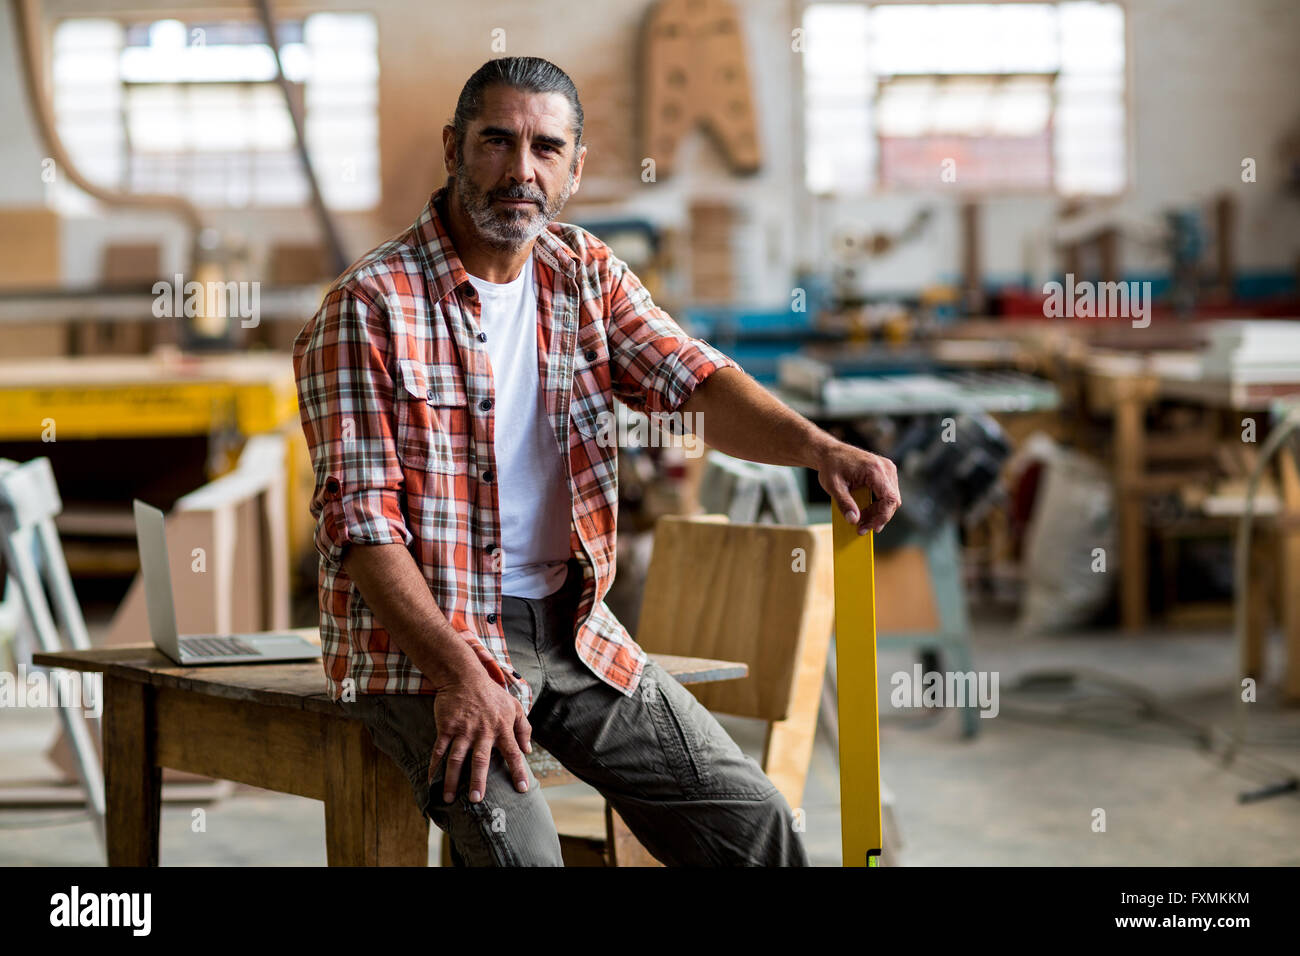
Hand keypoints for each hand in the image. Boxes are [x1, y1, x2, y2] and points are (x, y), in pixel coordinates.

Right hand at [430, 663, 532, 804]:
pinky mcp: (447, 727)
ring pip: (457, 759)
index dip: (518, 772)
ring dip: (451, 780)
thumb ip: (524, 728)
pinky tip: (431, 779)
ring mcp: (463, 729)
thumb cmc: (492, 694)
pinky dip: (434, 765)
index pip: (513, 753)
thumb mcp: (514, 707)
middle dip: (478, 781)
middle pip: (481, 760)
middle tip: (476, 800)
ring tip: (449, 798)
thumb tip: (528, 750)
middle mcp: (483, 731)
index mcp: (502, 728)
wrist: (464, 676)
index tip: (521, 790)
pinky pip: (439, 749)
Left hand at [815, 440, 900, 534]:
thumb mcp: (833, 486)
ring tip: (861, 520)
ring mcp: (887, 469)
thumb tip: (854, 520)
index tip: (870, 527)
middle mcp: (885, 468)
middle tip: (861, 528)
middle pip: (893, 500)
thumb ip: (844, 504)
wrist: (829, 452)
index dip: (882, 516)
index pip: (890, 498)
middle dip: (878, 517)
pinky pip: (887, 493)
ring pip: (891, 498)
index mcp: (875, 470)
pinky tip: (865, 511)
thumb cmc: (831, 465)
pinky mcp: (885, 472)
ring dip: (878, 512)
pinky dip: (878, 504)